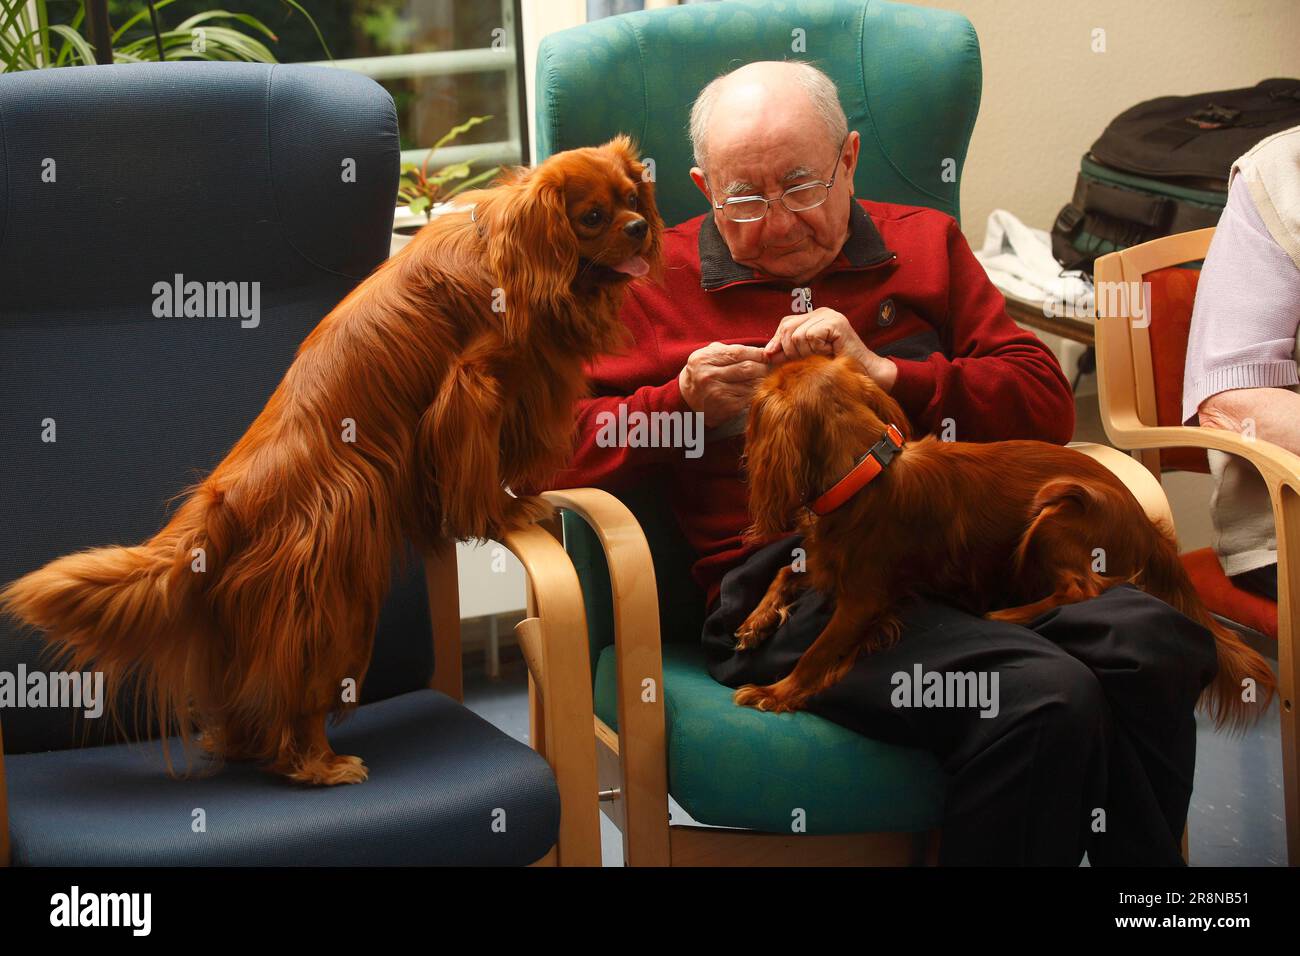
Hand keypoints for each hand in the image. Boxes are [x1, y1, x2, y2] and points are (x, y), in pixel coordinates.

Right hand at [678, 342, 771, 427]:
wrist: (687, 399)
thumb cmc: (704, 372)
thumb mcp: (709, 355)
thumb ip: (732, 350)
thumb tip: (764, 350)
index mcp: (704, 359)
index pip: (739, 353)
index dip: (757, 353)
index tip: (767, 355)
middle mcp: (708, 376)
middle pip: (748, 368)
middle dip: (763, 367)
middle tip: (770, 367)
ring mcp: (717, 393)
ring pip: (751, 384)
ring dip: (762, 381)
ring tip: (764, 378)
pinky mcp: (726, 407)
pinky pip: (749, 397)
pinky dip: (757, 392)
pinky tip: (757, 389)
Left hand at [763, 307, 896, 390]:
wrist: (865, 374)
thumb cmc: (836, 367)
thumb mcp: (806, 358)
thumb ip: (787, 352)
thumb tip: (765, 353)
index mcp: (814, 317)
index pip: (785, 324)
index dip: (777, 341)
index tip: (772, 357)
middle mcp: (822, 312)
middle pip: (787, 327)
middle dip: (789, 350)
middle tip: (804, 360)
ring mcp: (830, 315)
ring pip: (797, 335)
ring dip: (804, 353)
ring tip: (820, 356)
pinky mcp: (835, 322)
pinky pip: (809, 336)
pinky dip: (815, 350)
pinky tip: (828, 352)